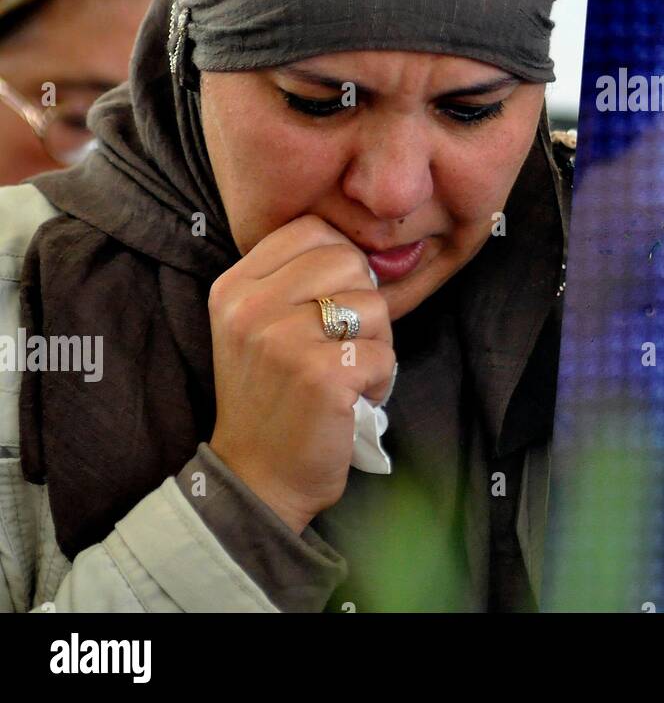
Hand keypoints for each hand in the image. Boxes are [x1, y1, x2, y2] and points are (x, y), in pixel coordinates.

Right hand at [207, 216, 394, 533]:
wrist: (256, 479)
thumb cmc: (272, 397)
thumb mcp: (258, 326)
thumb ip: (295, 278)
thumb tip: (361, 244)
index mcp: (235, 286)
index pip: (312, 229)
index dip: (341, 261)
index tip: (330, 302)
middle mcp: (251, 307)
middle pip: (350, 261)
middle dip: (363, 303)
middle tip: (342, 345)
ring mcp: (283, 341)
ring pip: (374, 305)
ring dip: (375, 344)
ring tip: (345, 374)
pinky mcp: (319, 376)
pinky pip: (383, 354)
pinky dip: (380, 381)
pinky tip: (351, 400)